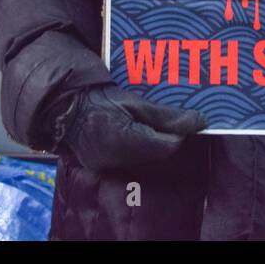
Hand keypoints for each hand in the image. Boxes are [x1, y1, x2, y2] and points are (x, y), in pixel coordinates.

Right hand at [51, 85, 206, 171]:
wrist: (64, 105)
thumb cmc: (98, 97)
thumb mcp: (134, 100)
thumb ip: (166, 115)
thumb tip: (200, 122)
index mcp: (122, 138)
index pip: (165, 145)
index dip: (179, 133)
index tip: (188, 119)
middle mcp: (114, 157)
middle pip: (156, 154)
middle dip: (168, 138)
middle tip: (175, 120)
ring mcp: (105, 165)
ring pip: (145, 159)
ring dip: (155, 142)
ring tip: (158, 124)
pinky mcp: (101, 166)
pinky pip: (131, 160)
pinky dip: (140, 147)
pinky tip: (141, 132)